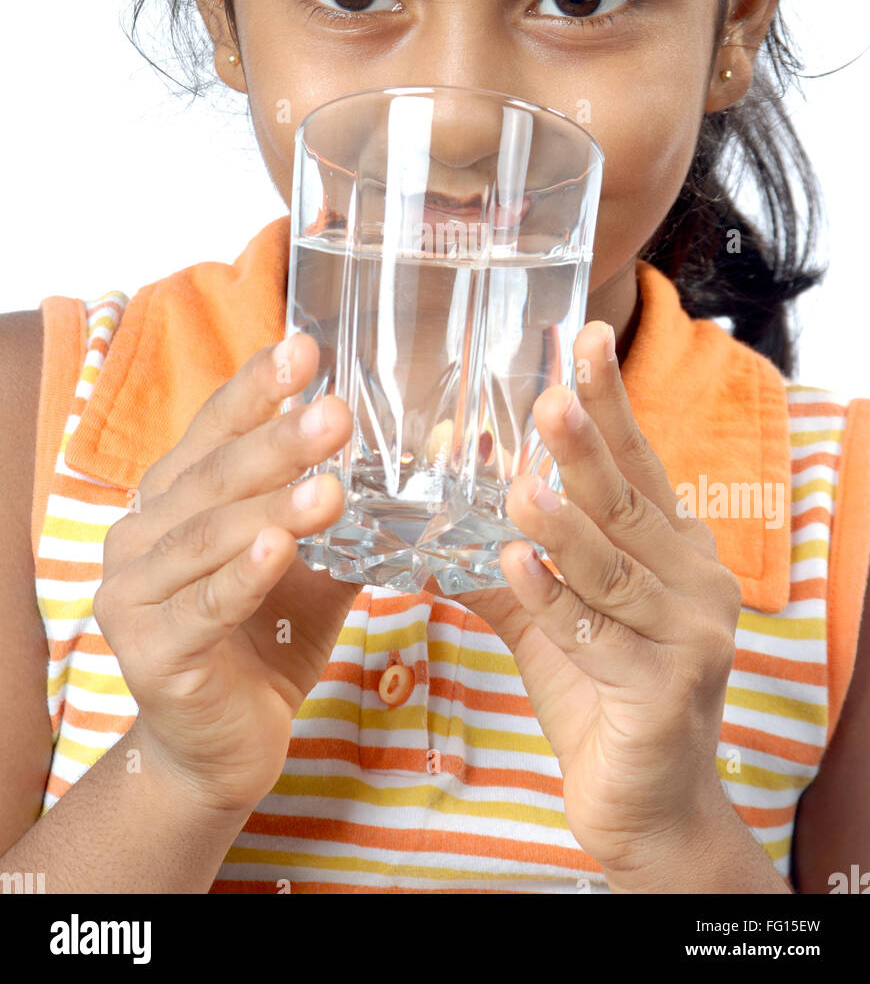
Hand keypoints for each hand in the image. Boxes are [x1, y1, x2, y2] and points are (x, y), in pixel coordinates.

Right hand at [94, 333, 360, 817]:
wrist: (221, 748)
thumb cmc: (268, 640)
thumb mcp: (312, 567)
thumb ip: (341, 516)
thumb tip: (421, 463)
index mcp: (172, 499)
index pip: (213, 429)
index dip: (257, 389)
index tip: (305, 348)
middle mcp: (139, 535)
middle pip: (213, 476)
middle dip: (278, 442)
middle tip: (337, 415)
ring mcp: (134, 594)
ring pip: (208, 536)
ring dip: (272, 507)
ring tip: (331, 486)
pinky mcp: (150, 653)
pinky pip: (204, 605)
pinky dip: (244, 575)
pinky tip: (280, 547)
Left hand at [454, 320, 743, 884]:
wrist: (648, 806)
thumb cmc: (603, 698)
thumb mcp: (552, 621)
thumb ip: (506, 568)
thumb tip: (430, 522)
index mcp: (672, 549)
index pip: (639, 462)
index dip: (610, 402)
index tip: (583, 340)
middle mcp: (695, 582)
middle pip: (631, 504)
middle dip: (587, 448)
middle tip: (549, 398)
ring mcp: (691, 637)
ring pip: (617, 569)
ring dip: (565, 526)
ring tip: (519, 488)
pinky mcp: (667, 692)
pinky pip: (601, 638)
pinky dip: (554, 602)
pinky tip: (513, 568)